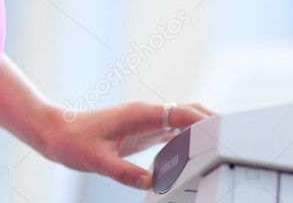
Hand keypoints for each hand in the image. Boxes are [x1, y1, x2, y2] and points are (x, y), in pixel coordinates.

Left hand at [38, 101, 214, 190]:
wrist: (58, 133)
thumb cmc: (75, 143)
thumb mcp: (98, 161)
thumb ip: (124, 172)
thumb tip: (151, 182)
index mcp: (140, 113)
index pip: (180, 113)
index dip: (204, 121)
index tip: (224, 131)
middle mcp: (146, 113)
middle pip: (187, 110)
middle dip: (211, 119)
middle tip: (234, 135)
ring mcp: (145, 120)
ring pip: (181, 119)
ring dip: (202, 127)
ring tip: (224, 142)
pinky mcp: (141, 130)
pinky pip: (171, 130)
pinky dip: (188, 136)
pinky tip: (198, 149)